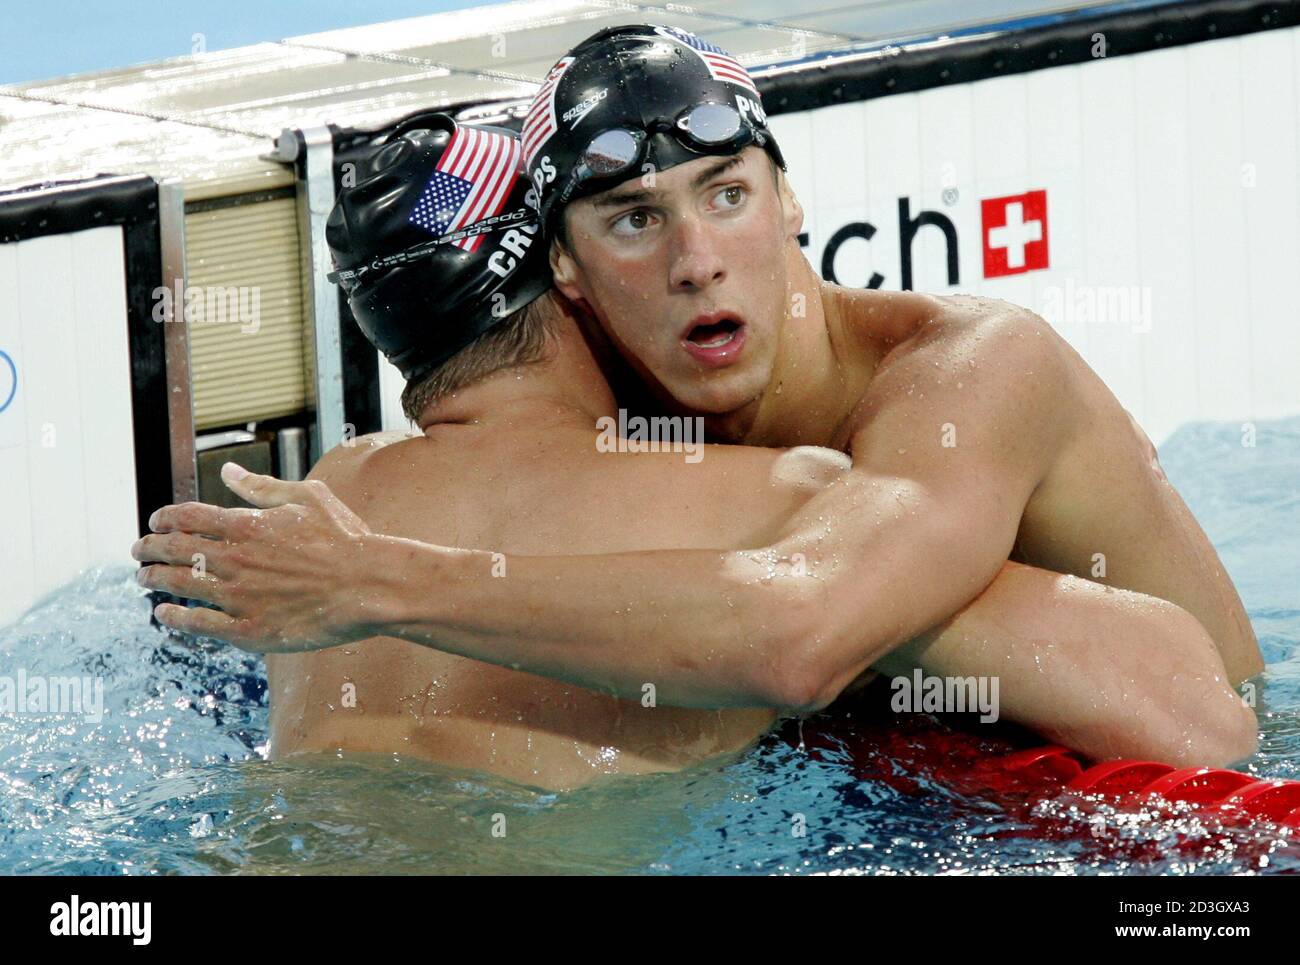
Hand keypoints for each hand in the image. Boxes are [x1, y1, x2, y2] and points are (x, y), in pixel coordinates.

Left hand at [131, 463, 375, 651]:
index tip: (154, 522)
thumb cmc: (346, 539)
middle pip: (174, 550)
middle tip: (139, 552)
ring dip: (154, 580)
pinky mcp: (249, 629)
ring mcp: (239, 596)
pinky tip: (164, 613)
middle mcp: (235, 559)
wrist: (370, 586)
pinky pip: (198, 624)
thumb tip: (227, 472)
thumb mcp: (308, 498)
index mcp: (247, 525)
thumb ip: (262, 487)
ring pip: (179, 585)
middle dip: (149, 548)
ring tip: (144, 579)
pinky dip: (175, 617)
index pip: (186, 517)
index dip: (164, 518)